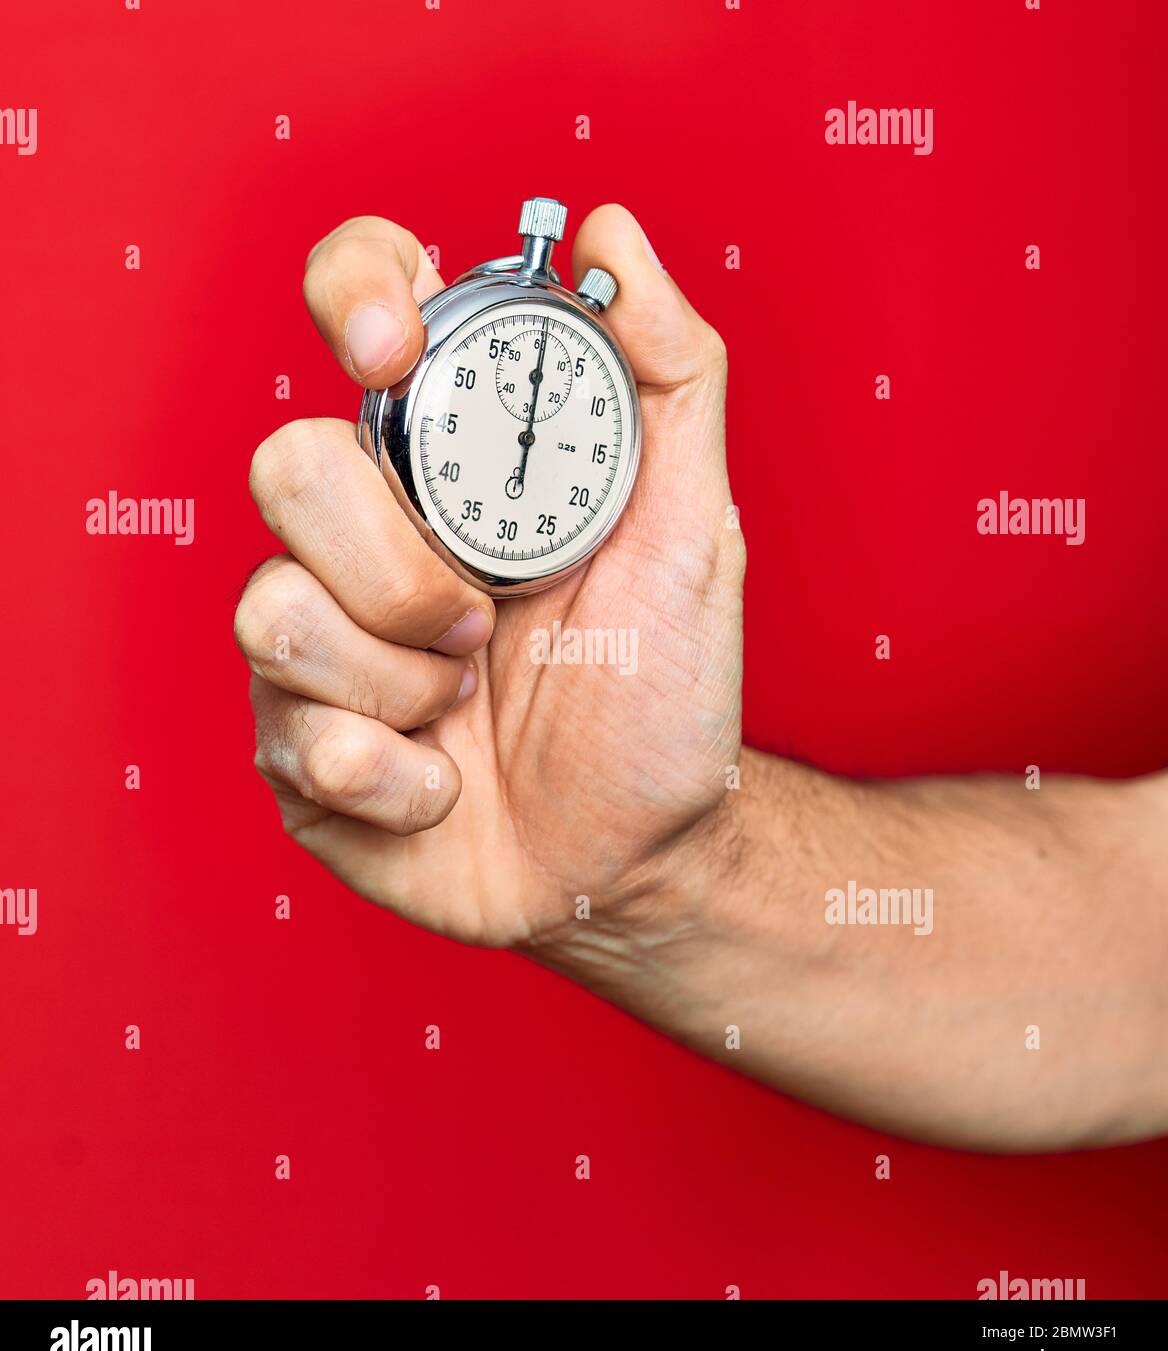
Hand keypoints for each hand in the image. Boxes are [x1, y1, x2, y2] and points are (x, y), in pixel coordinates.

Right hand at [235, 207, 744, 948]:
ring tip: (470, 708)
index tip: (397, 348)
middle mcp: (363, 539)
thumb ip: (670, 381)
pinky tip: (447, 786)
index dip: (355, 293)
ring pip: (273, 611)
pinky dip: (403, 778)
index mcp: (445, 466)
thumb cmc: (659, 694)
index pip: (357, 310)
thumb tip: (614, 232)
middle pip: (286, 468)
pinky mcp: (297, 750)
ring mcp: (318, 646)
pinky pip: (299, 739)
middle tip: (485, 625)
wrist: (638, 855)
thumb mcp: (692, 532)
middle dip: (401, 569)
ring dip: (406, 682)